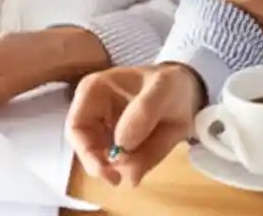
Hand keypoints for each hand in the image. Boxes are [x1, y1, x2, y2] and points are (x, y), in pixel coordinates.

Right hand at [66, 64, 202, 186]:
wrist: (187, 90)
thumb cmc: (170, 83)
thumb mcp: (163, 90)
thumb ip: (143, 115)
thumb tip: (121, 149)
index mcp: (94, 90)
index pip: (76, 127)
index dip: (87, 153)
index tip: (109, 171)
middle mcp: (92, 110)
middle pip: (84, 147)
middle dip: (101, 165)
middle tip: (120, 179)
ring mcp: (103, 128)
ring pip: (100, 158)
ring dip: (118, 167)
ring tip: (140, 164)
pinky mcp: (116, 143)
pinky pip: (117, 162)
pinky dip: (128, 166)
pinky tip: (143, 160)